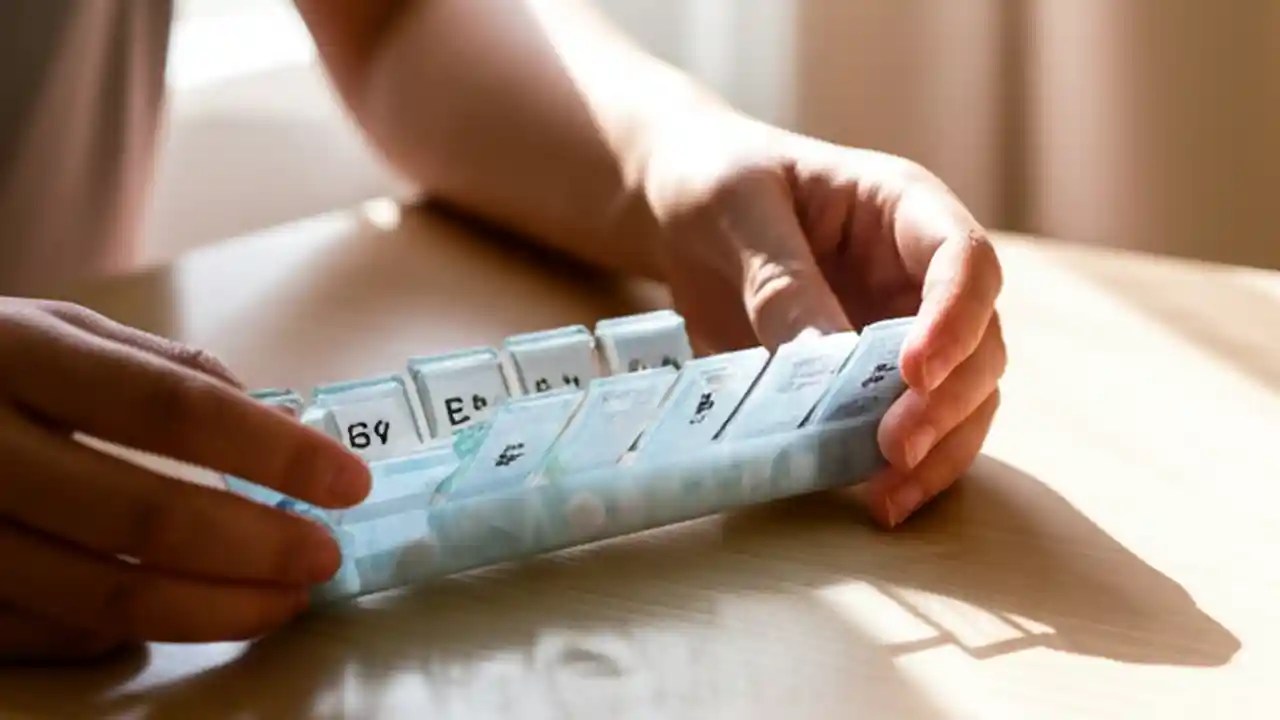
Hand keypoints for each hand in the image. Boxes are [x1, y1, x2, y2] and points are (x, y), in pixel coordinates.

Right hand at [0, 299, 369, 661]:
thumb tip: (272, 416)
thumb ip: (159, 368)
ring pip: (101, 593)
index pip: (170, 406)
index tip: (347, 482)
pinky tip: (186, 613)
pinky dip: (131, 630)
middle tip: (321, 556)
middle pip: (142, 512)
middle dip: (255, 546)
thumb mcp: (57, 332)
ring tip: (282, 600)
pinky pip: (48, 633)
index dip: (270, 450)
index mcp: (18, 354)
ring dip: (214, 607)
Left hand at [643, 113, 1004, 527]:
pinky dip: (908, 470)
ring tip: (887, 494)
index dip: (954, 318)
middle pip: (981, 342)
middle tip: (893, 446)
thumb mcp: (737, 212)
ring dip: (940, 450)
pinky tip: (878, 500)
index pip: (964, 260)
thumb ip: (782, 282)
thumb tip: (825, 365)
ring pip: (964, 398)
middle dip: (949, 401)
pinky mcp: (872, 383)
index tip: (914, 371)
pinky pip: (915, 430)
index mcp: (902, 209)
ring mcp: (904, 332)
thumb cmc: (715, 185)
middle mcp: (918, 276)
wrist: (683, 214)